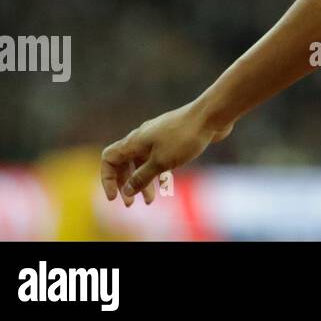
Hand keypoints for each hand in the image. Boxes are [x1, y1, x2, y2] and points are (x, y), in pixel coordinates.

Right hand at [100, 102, 232, 205]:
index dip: (108, 178)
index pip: (109, 158)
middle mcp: (143, 138)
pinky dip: (157, 172)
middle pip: (124, 163)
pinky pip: (158, 157)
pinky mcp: (172, 139)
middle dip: (126, 184)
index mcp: (134, 141)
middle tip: (130, 204)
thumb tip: (126, 190)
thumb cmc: (184, 137)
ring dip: (143, 181)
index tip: (114, 197)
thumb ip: (141, 177)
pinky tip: (165, 184)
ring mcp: (158, 137)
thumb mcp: (161, 162)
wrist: (212, 115)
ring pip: (143, 162)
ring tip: (149, 201)